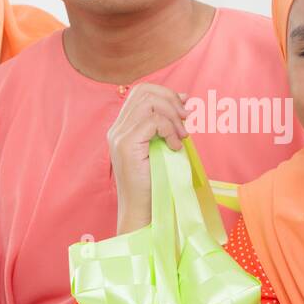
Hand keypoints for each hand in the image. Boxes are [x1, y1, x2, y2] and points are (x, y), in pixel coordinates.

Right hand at [107, 83, 188, 233]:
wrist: (142, 212)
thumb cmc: (155, 184)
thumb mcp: (161, 147)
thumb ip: (166, 125)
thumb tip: (183, 99)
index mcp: (122, 128)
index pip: (140, 92)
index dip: (164, 93)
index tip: (183, 106)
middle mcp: (117, 129)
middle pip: (144, 91)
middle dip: (170, 100)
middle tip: (186, 120)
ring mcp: (119, 136)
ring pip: (149, 103)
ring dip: (172, 116)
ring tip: (181, 136)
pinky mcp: (126, 145)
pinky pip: (153, 122)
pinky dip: (170, 130)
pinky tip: (175, 147)